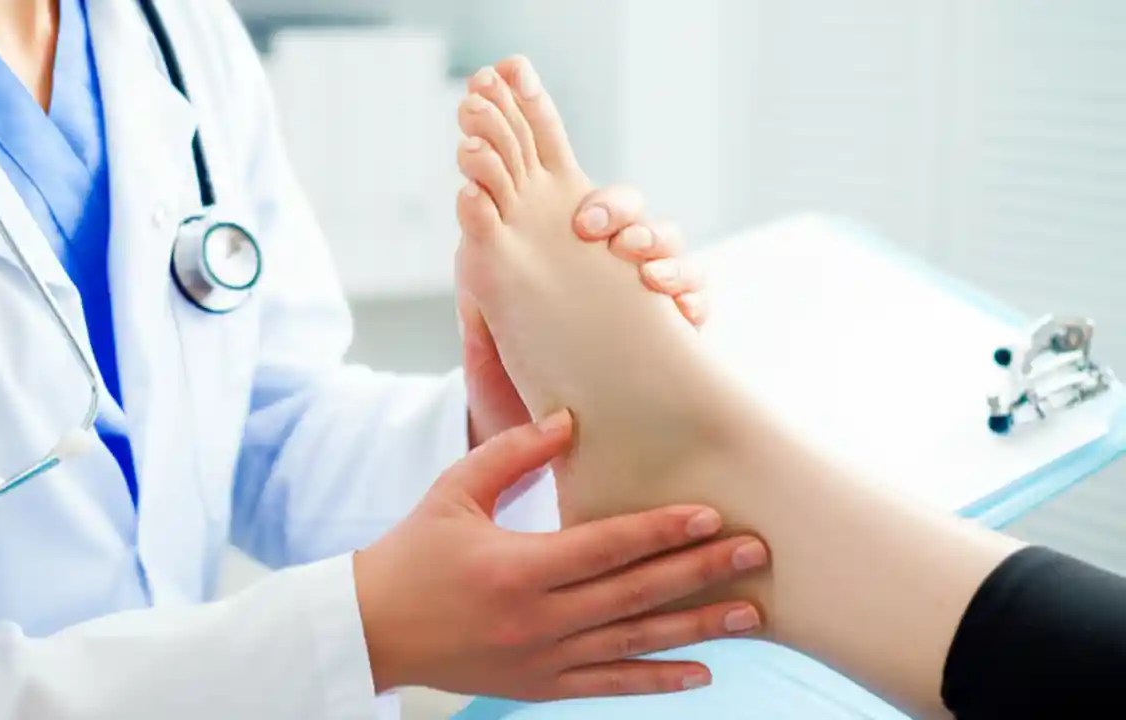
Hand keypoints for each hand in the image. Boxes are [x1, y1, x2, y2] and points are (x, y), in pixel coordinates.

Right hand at [355, 410, 767, 700]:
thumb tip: (568, 421)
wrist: (373, 628)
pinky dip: (655, 680)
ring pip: (632, 643)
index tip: (709, 516)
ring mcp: (541, 659)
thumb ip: (512, 453)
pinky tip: (701, 671)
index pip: (603, 546)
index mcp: (514, 567)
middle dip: (698, 572)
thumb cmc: (411, 553)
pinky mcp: (539, 685)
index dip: (660, 531)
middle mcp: (536, 619)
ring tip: (749, 612)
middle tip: (754, 553)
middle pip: (633, 595)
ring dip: (695, 628)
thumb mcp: (454, 491)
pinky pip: (607, 685)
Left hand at [461, 183, 703, 447]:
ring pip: (676, 260)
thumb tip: (472, 214)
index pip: (601, 212)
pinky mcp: (670, 338)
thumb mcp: (483, 330)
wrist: (524, 436)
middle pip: (645, 227)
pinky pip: (695, 308)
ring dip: (673, 262)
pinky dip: (694, 303)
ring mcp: (642, 302)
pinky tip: (685, 314)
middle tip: (627, 247)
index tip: (585, 225)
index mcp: (569, 257)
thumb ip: (482, 283)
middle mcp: (611, 271)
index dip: (604, 207)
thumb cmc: (499, 376)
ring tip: (657, 281)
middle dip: (642, 229)